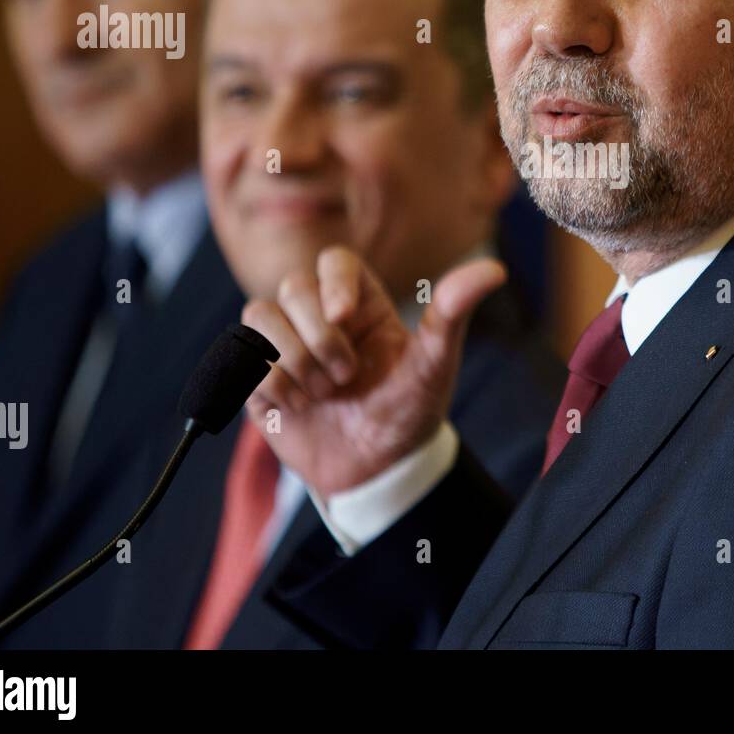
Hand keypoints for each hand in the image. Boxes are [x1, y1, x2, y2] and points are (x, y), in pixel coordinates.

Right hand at [241, 245, 505, 495]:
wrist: (372, 474)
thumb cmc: (408, 414)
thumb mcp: (434, 365)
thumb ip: (452, 315)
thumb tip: (494, 270)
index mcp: (362, 303)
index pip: (334, 259)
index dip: (331, 282)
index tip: (343, 317)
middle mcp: (319, 316)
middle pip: (293, 287)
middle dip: (318, 337)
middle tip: (344, 377)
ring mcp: (285, 344)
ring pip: (259, 315)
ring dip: (291, 360)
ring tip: (320, 394)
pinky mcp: (256, 374)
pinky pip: (239, 357)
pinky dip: (268, 384)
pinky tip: (295, 407)